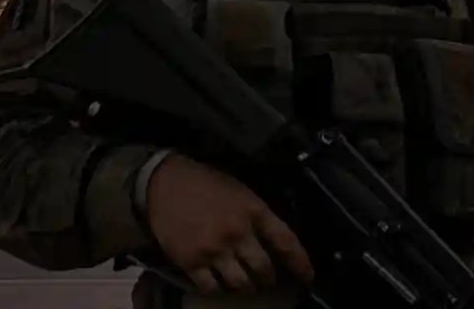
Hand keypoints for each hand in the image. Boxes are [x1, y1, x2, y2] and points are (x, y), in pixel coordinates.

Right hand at [145, 153, 314, 294]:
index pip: (286, 241)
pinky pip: (211, 288)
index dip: (301, 263)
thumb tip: (274, 242)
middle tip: (267, 280)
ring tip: (245, 284)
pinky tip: (219, 283)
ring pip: (240, 284)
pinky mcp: (190, 262)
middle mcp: (238, 232)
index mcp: (254, 211)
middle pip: (263, 269)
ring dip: (246, 287)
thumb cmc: (207, 184)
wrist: (165, 183)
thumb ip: (258, 216)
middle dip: (268, 279)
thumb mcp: (242, 192)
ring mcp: (214, 249)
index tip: (308, 277)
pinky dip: (218, 289)